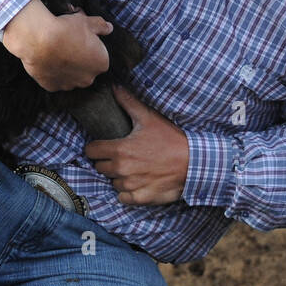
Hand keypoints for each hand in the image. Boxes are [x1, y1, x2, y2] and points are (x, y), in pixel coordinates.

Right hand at [2, 0, 111, 90]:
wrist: (40, 40)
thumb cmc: (66, 30)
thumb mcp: (86, 22)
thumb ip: (100, 26)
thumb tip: (108, 28)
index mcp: (101, 64)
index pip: (99, 57)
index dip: (90, 48)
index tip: (80, 39)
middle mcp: (88, 79)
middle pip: (86, 69)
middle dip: (80, 60)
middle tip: (68, 45)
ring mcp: (70, 85)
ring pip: (71, 77)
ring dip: (66, 68)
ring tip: (56, 53)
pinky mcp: (53, 87)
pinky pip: (55, 81)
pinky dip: (52, 73)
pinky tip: (47, 61)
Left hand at [85, 87, 188, 204]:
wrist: (194, 163)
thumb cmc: (172, 140)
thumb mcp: (150, 118)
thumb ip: (128, 103)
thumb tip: (115, 88)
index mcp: (120, 149)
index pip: (91, 151)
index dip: (95, 148)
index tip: (103, 147)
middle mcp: (122, 169)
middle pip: (100, 167)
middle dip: (107, 162)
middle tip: (122, 157)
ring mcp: (131, 185)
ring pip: (112, 183)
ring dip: (119, 177)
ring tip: (133, 169)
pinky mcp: (140, 198)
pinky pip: (123, 198)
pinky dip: (128, 193)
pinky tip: (138, 183)